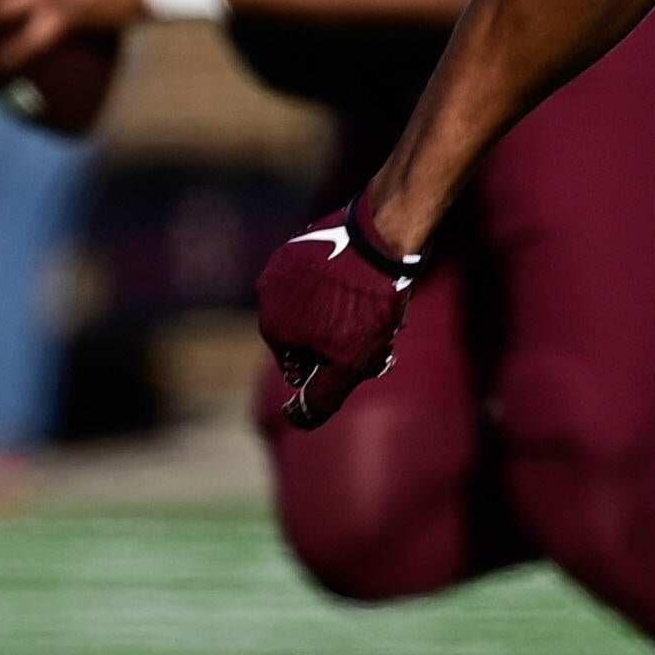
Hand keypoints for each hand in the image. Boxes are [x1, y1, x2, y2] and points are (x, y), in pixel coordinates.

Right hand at [255, 195, 425, 428]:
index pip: (299, 363)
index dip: (333, 366)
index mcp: (271, 323)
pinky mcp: (309, 237)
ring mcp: (287, 260)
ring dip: (346, 313)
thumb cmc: (367, 304)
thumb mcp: (348, 364)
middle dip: (341, 340)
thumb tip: (297, 420)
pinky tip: (376, 283)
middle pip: (307, 331)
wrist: (385, 235)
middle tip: (381, 337)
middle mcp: (269, 290)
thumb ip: (321, 396)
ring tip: (382, 310)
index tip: (364, 359)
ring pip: (317, 303)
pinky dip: (347, 283)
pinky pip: (325, 273)